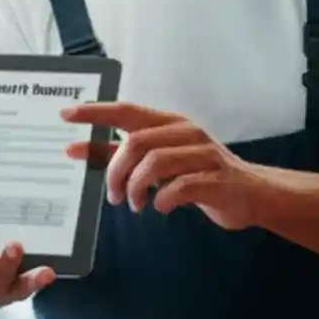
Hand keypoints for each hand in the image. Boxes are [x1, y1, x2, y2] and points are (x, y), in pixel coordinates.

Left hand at [61, 103, 266, 229]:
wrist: (251, 193)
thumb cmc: (198, 174)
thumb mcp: (157, 161)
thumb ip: (117, 154)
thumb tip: (74, 148)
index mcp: (169, 123)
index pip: (126, 111)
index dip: (96, 112)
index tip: (66, 115)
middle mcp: (186, 132)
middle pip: (137, 142)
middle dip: (116, 171)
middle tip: (112, 195)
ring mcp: (204, 153)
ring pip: (155, 163)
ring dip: (136, 188)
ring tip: (133, 204)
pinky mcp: (217, 179)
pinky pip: (180, 187)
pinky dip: (163, 199)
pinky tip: (161, 207)